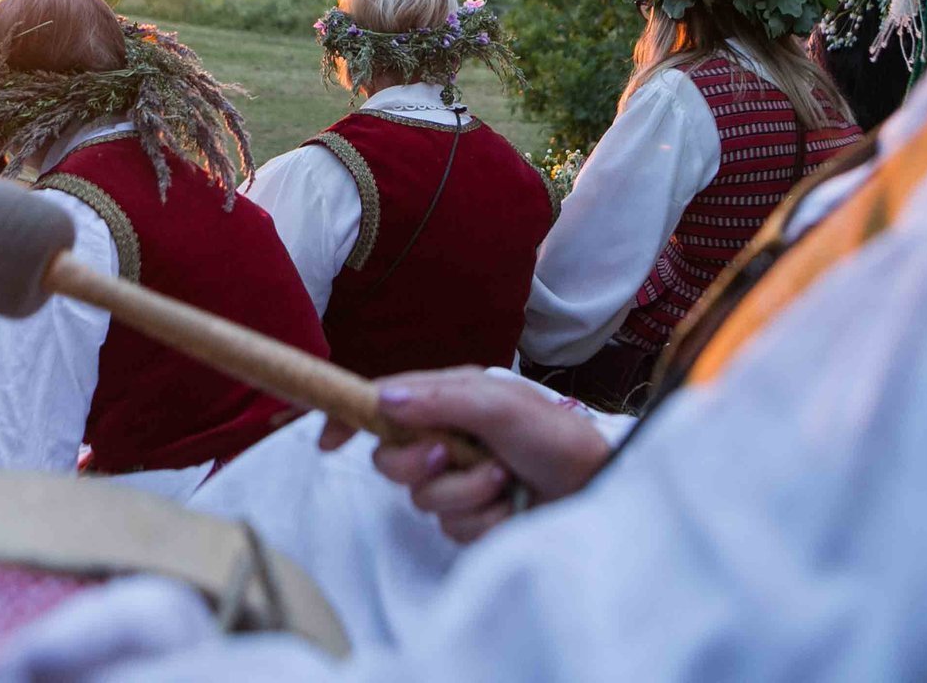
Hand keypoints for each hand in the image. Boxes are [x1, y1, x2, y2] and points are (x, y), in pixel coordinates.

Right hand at [319, 368, 610, 543]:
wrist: (598, 486)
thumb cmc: (555, 435)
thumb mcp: (500, 404)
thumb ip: (441, 400)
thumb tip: (382, 399)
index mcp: (448, 400)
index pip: (384, 404)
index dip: (350, 418)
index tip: (327, 441)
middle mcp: (448, 438)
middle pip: (391, 461)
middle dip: (419, 465)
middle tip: (451, 455)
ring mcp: (460, 480)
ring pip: (423, 500)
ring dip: (466, 494)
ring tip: (505, 481)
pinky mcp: (474, 518)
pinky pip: (452, 528)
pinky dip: (483, 520)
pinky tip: (511, 506)